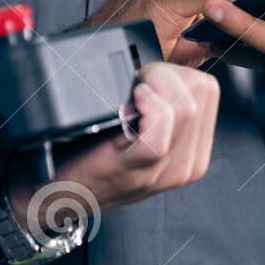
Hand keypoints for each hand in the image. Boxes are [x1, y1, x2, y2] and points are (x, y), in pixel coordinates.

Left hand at [0, 63, 218, 239]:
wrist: (56, 194)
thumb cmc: (90, 158)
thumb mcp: (139, 134)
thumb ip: (162, 108)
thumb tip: (161, 70)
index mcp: (194, 152)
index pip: (208, 89)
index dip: (176, 72)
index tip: (146, 79)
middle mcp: (188, 165)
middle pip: (202, 92)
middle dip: (167, 74)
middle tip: (136, 86)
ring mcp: (167, 171)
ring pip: (185, 106)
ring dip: (155, 87)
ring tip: (131, 98)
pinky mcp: (140, 169)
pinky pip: (161, 126)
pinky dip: (147, 105)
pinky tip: (129, 106)